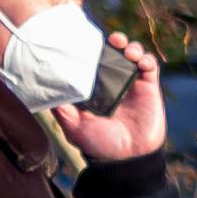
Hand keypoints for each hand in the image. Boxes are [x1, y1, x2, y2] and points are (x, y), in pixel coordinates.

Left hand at [53, 39, 166, 163]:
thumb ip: (63, 112)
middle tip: (114, 39)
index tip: (89, 42)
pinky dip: (146, 58)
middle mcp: (113, 83)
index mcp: (95, 89)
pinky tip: (140, 60)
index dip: (93, 50)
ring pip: (133, 56)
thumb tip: (47, 95)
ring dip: (132, 47)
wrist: (128, 158)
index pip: (94, 62)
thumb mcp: (75, 128)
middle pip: (115, 53)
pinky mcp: (149, 88)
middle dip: (116, 41)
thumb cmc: (100, 145)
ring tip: (128, 50)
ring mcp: (132, 84)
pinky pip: (150, 66)